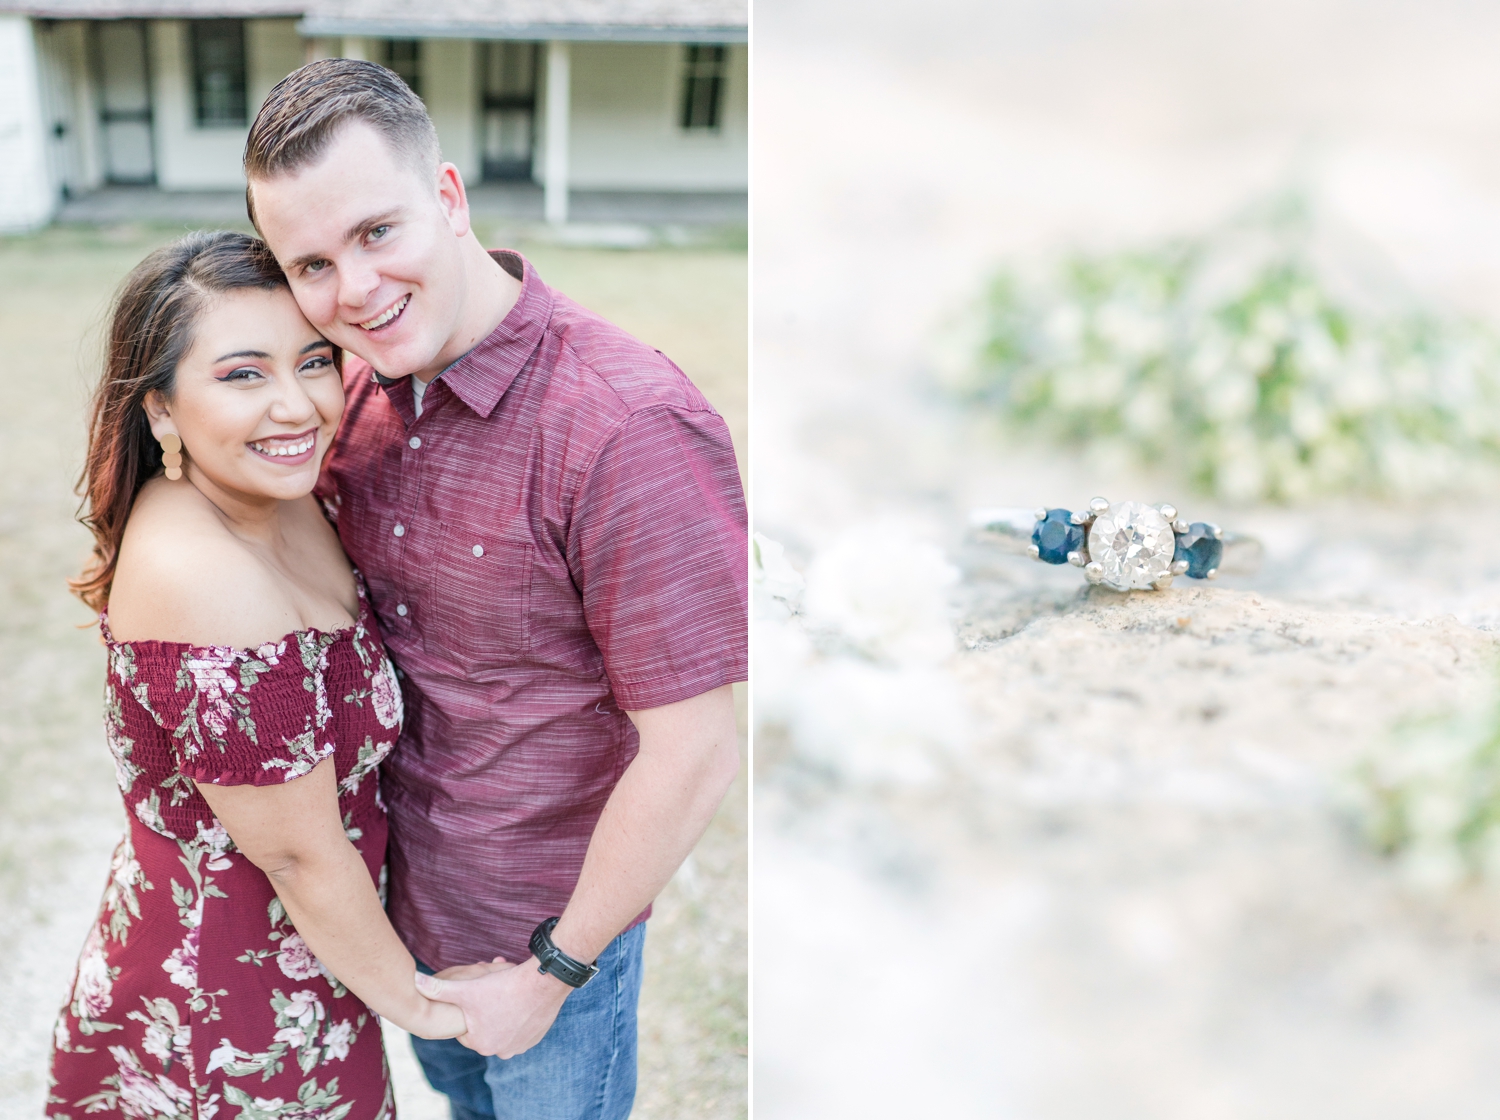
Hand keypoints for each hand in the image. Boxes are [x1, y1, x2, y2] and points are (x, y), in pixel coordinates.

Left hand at [415, 955, 570, 1057]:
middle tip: (491, 989)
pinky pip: (522, 1027)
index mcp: (480, 1043)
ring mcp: (521, 1045)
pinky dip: (519, 1015)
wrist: (543, 984)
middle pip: (485, 1026)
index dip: (468, 1008)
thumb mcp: (467, 988)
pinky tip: (520, 998)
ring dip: (502, 1012)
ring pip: (504, 1026)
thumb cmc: (503, 987)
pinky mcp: (536, 1037)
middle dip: (485, 1008)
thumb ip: (438, 989)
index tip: (475, 993)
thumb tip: (413, 982)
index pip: (466, 1027)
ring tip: (506, 991)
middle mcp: (501, 1050)